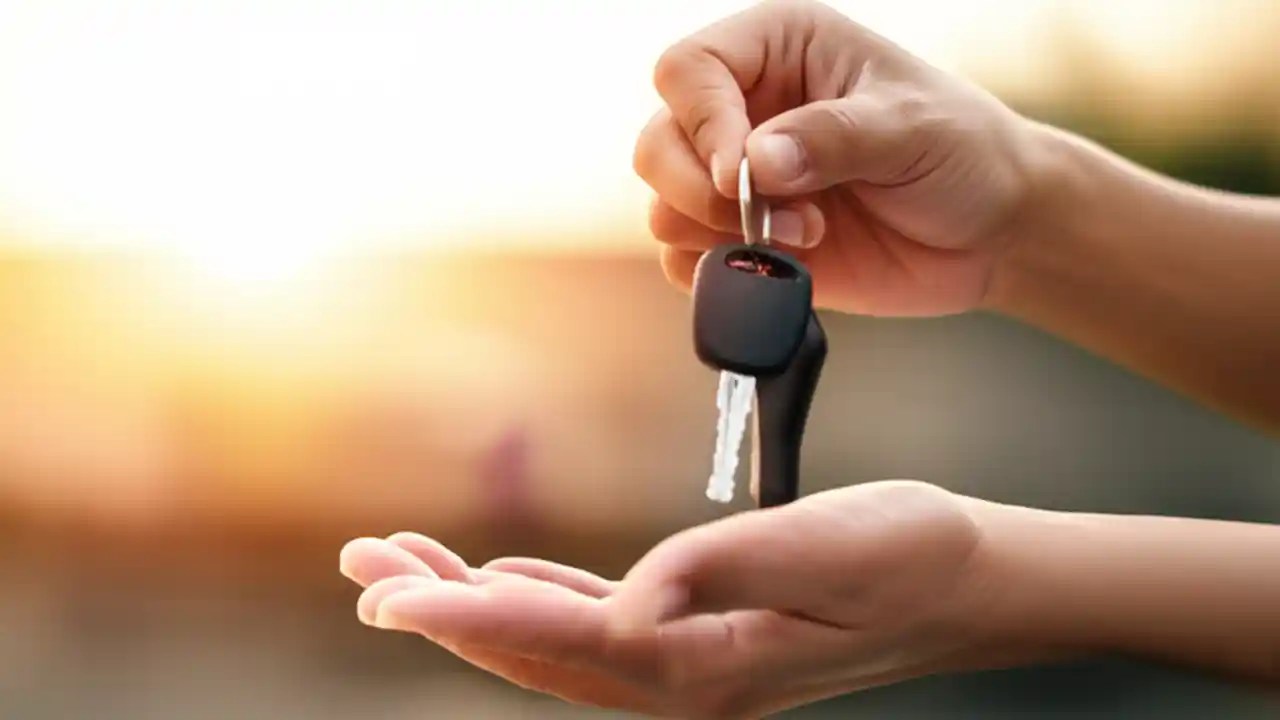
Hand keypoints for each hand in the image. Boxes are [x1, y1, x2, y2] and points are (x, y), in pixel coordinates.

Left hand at [339, 482, 1029, 718]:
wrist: (974, 580)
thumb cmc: (910, 553)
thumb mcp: (817, 546)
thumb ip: (714, 569)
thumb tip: (626, 604)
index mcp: (705, 665)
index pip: (557, 641)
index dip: (460, 617)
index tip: (382, 597)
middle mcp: (686, 681)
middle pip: (533, 652)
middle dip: (439, 612)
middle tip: (362, 569)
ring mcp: (693, 667)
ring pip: (553, 642)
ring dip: (473, 606)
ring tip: (402, 570)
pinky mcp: (704, 641)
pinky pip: (595, 629)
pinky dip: (533, 604)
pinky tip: (501, 581)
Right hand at [635, 0, 1045, 315]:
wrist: (994, 231)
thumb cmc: (963, 152)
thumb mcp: (908, 127)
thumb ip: (830, 138)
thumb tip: (753, 163)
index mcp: (776, 49)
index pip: (688, 72)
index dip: (703, 124)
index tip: (742, 173)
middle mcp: (745, 110)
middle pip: (657, 145)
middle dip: (701, 191)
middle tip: (772, 216)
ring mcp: (740, 182)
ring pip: (663, 208)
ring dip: (720, 236)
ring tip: (804, 237)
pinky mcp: (746, 244)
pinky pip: (688, 264)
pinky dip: (724, 276)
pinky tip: (788, 266)